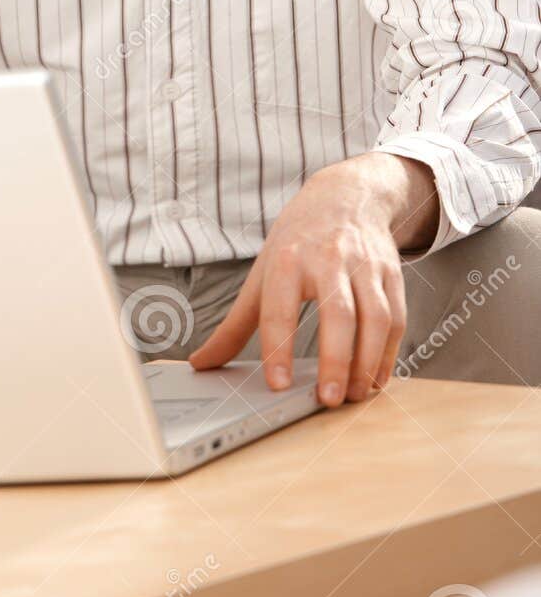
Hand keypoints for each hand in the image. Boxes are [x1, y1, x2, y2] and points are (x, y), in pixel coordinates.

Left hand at [187, 153, 436, 405]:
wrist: (344, 197)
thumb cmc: (298, 241)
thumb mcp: (261, 274)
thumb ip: (234, 325)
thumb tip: (200, 363)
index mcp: (287, 260)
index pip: (280, 309)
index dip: (278, 348)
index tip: (278, 384)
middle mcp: (328, 259)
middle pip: (337, 313)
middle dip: (335, 360)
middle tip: (327, 400)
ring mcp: (364, 265)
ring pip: (375, 318)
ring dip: (367, 362)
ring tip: (353, 396)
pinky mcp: (391, 272)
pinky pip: (396, 317)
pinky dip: (389, 353)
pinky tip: (374, 379)